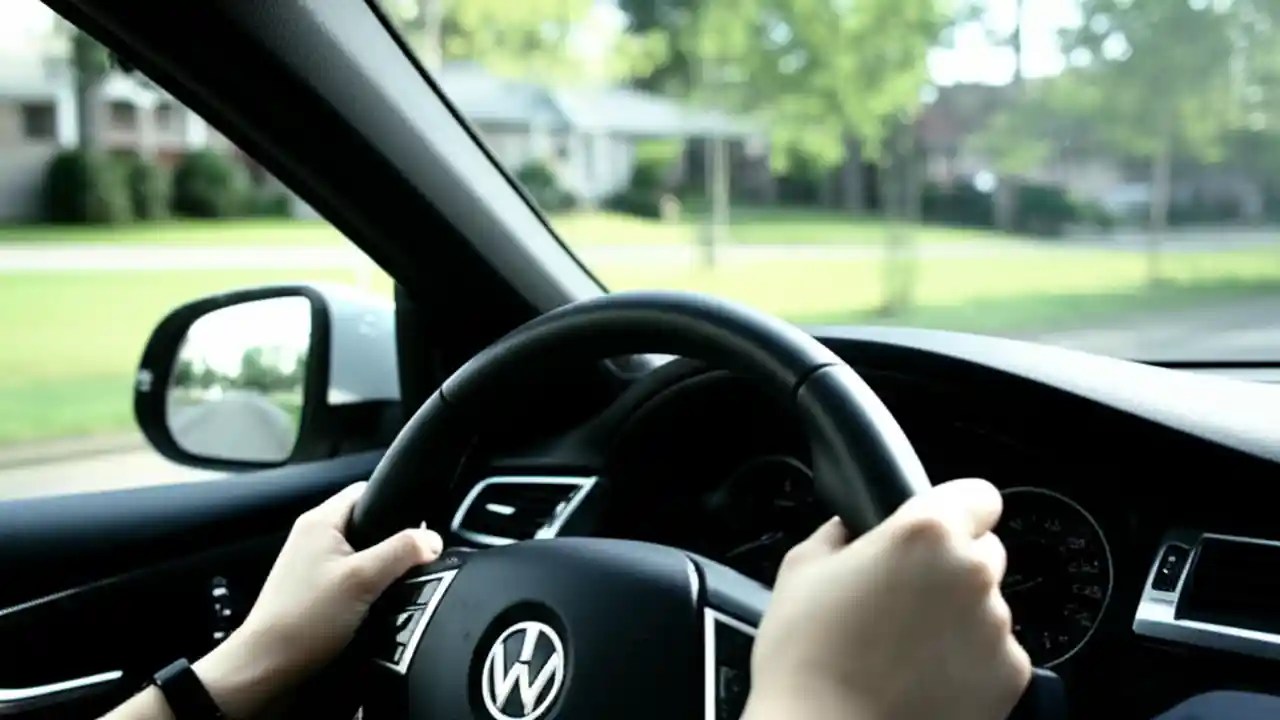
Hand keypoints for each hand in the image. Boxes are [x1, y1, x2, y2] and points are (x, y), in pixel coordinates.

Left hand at [193, 483, 442, 718]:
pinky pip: (350, 576)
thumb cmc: (305, 618)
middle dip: (392, 540)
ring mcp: (311, 564)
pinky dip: (367, 586)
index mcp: (320, 520)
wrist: (268, 667)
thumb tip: (433, 538)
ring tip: (398, 584)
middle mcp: (313, 536)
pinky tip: (378, 603)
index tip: (420, 526)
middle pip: (366, 523)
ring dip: (380, 567)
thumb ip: (402, 552)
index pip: (366, 491)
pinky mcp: (313, 590)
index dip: (395, 503)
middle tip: (414, 561)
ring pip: (361, 553)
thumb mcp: (363, 579)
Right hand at [744, 478, 1030, 719]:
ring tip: (905, 648)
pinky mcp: (1010, 676)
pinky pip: (994, 653)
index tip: (934, 531)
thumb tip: (856, 529)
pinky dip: (968, 663)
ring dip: (957, 618)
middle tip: (904, 599)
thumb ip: (842, 534)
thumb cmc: (806, 658)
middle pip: (984, 552)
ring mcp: (996, 627)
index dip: (955, 511)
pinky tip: (922, 677)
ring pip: (987, 606)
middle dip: (951, 568)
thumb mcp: (802, 569)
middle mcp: (971, 572)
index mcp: (924, 533)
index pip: (978, 495)